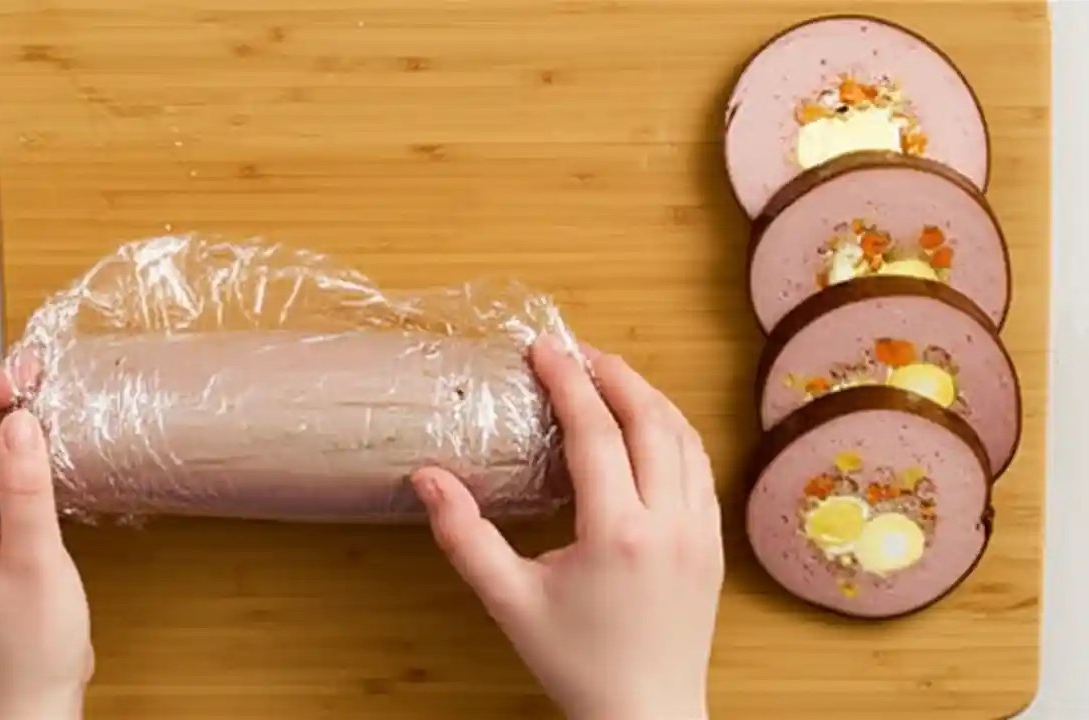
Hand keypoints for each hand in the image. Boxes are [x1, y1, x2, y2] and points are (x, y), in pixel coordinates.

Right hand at [413, 336, 723, 719]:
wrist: (646, 714)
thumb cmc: (576, 663)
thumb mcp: (509, 602)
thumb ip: (465, 537)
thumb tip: (427, 478)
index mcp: (619, 533)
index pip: (596, 432)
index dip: (568, 382)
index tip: (545, 348)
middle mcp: (671, 523)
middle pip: (650, 420)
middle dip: (613, 375)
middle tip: (577, 352)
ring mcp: (701, 532)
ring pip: (684, 438)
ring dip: (648, 397)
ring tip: (611, 376)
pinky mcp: (714, 544)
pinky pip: (700, 468)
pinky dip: (674, 431)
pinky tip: (650, 425)